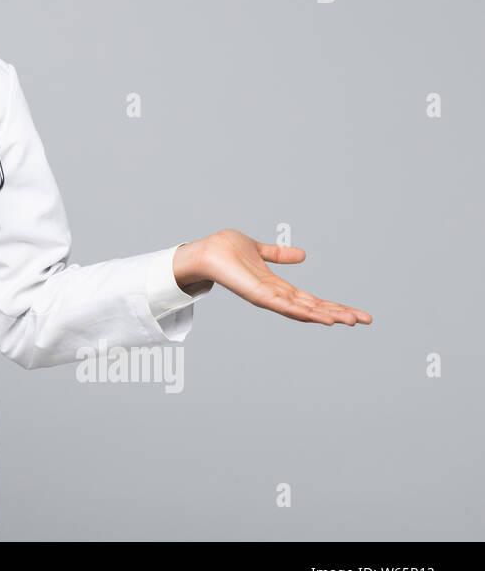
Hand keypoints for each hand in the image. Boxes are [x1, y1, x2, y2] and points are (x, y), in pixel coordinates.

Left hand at [179, 229, 370, 325]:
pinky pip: (284, 306)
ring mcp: (267, 297)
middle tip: (365, 320)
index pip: (312, 299)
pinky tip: (322, 318)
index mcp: (278, 286)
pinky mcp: (258, 295)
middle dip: (339, 314)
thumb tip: (302, 255)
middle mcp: (275, 295)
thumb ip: (278, 255)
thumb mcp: (260, 250)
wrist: (204, 251)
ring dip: (327, 316)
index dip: (334, 306)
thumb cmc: (226, 251)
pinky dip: (303, 312)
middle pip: (313, 308)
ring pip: (303, 310)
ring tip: (351, 321)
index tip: (357, 313)